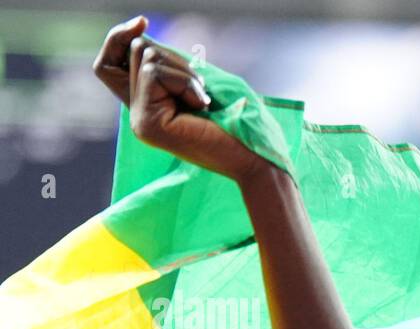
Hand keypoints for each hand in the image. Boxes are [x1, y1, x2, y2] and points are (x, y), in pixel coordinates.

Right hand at [92, 15, 268, 183]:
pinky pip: (154, 74)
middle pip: (136, 51)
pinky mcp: (147, 123)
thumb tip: (138, 32)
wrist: (256, 159)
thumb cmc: (240, 121)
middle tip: (202, 89)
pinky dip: (185, 82)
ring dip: (184, 71)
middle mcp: (138, 114)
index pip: (108, 64)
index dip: (118, 37)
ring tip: (203, 101)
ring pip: (146, 58)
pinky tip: (201, 106)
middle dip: (175, 58)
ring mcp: (140, 120)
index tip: (142, 22)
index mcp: (149, 105)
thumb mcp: (199, 80)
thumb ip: (167, 62)